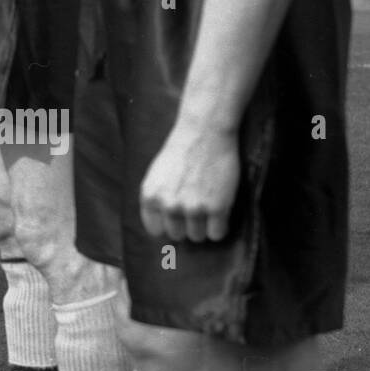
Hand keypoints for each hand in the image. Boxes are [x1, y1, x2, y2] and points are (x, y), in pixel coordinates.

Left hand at [138, 119, 240, 243]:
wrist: (204, 133)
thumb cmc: (180, 152)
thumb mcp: (156, 175)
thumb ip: (156, 200)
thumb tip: (162, 228)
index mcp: (150, 197)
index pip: (155, 230)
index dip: (167, 225)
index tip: (175, 219)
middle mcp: (169, 205)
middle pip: (177, 235)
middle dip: (186, 225)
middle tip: (194, 209)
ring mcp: (193, 208)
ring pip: (198, 237)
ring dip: (203, 226)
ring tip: (207, 207)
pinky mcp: (217, 208)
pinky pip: (217, 234)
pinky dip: (220, 227)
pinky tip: (220, 212)